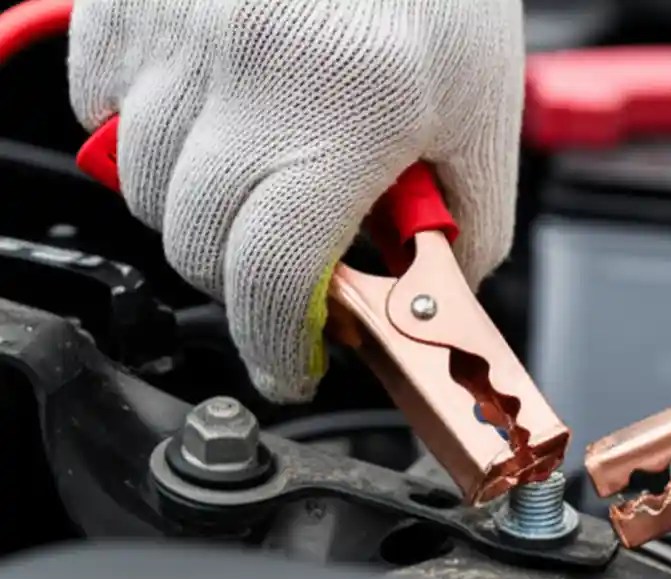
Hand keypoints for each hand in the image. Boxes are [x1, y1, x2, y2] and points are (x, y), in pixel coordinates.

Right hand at [68, 0, 523, 401]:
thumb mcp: (483, 118)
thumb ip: (462, 229)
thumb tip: (422, 302)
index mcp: (351, 105)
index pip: (274, 274)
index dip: (277, 343)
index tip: (290, 363)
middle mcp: (251, 64)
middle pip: (194, 241)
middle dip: (243, 274)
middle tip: (289, 256)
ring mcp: (177, 27)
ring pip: (137, 182)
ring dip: (193, 205)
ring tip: (259, 169)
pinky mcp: (129, 0)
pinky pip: (100, 105)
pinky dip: (147, 132)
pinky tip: (212, 112)